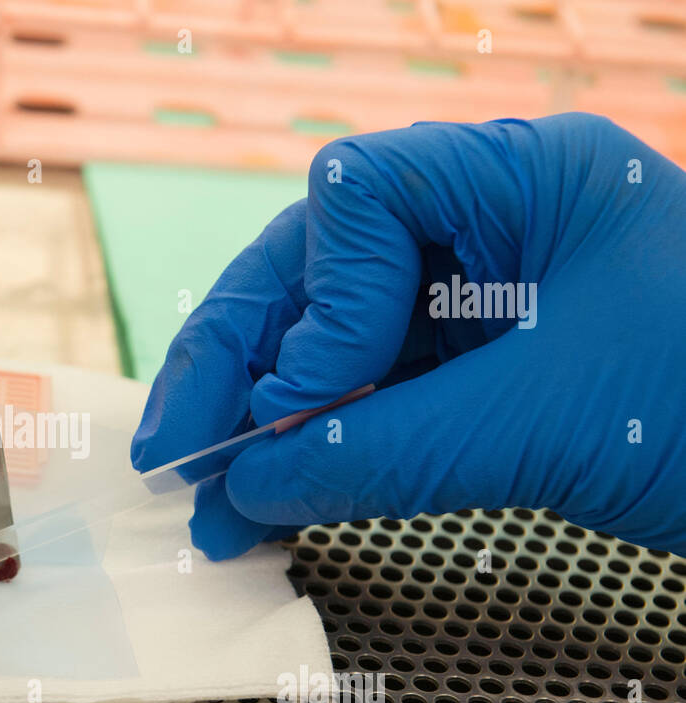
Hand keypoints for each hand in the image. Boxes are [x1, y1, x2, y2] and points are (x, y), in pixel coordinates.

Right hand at [131, 113, 685, 559]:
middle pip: (321, 270)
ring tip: (209, 505)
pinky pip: (373, 398)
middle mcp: (492, 224)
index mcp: (526, 177)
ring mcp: (485, 299)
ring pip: (335, 341)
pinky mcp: (482, 372)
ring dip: (265, 423)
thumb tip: (249, 489)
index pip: (359, 201)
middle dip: (241, 363)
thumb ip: (382, 452)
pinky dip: (320, 452)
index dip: (313, 303)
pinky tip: (272, 503)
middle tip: (174, 452)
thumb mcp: (548, 424)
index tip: (297, 409)